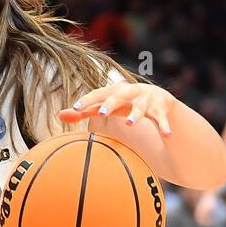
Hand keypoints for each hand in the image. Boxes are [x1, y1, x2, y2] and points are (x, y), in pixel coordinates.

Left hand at [59, 83, 175, 136]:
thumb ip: (85, 111)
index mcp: (114, 91)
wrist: (157, 96)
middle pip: (118, 96)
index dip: (87, 100)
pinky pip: (162, 119)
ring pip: (141, 108)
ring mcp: (146, 101)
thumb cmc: (123, 103)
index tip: (75, 109)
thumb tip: (59, 115)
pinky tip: (166, 135)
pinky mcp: (160, 110)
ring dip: (136, 115)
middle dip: (110, 103)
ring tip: (130, 123)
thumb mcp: (105, 106)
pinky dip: (164, 126)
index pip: (98, 94)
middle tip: (102, 112)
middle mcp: (130, 93)